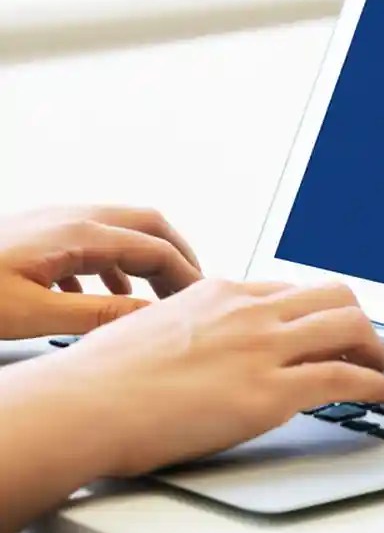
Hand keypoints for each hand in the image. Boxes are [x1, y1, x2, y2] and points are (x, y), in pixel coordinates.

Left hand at [0, 206, 201, 338]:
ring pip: (121, 230)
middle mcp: (71, 218)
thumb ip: (96, 314)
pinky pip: (93, 240)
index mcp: (78, 234)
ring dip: (146, 259)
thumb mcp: (33, 312)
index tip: (201, 299)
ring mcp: (55, 220)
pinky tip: (104, 292)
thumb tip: (148, 314)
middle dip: (177, 255)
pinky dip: (113, 264)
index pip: (154, 249)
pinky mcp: (39, 232)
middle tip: (191, 288)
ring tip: (156, 293)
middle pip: (148, 225)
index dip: (185, 274)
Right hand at [27, 279, 383, 476]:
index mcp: (220, 292)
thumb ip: (194, 327)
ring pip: (350, 327)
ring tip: (380, 366)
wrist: (81, 404)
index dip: (317, 312)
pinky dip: (374, 383)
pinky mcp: (270, 391)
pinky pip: (343, 377)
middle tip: (366, 344)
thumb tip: (206, 344)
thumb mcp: (156, 327)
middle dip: (359, 320)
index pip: (291, 291)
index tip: (328, 327)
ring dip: (376, 348)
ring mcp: (262, 348)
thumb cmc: (102, 378)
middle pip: (334, 296)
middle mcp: (249, 311)